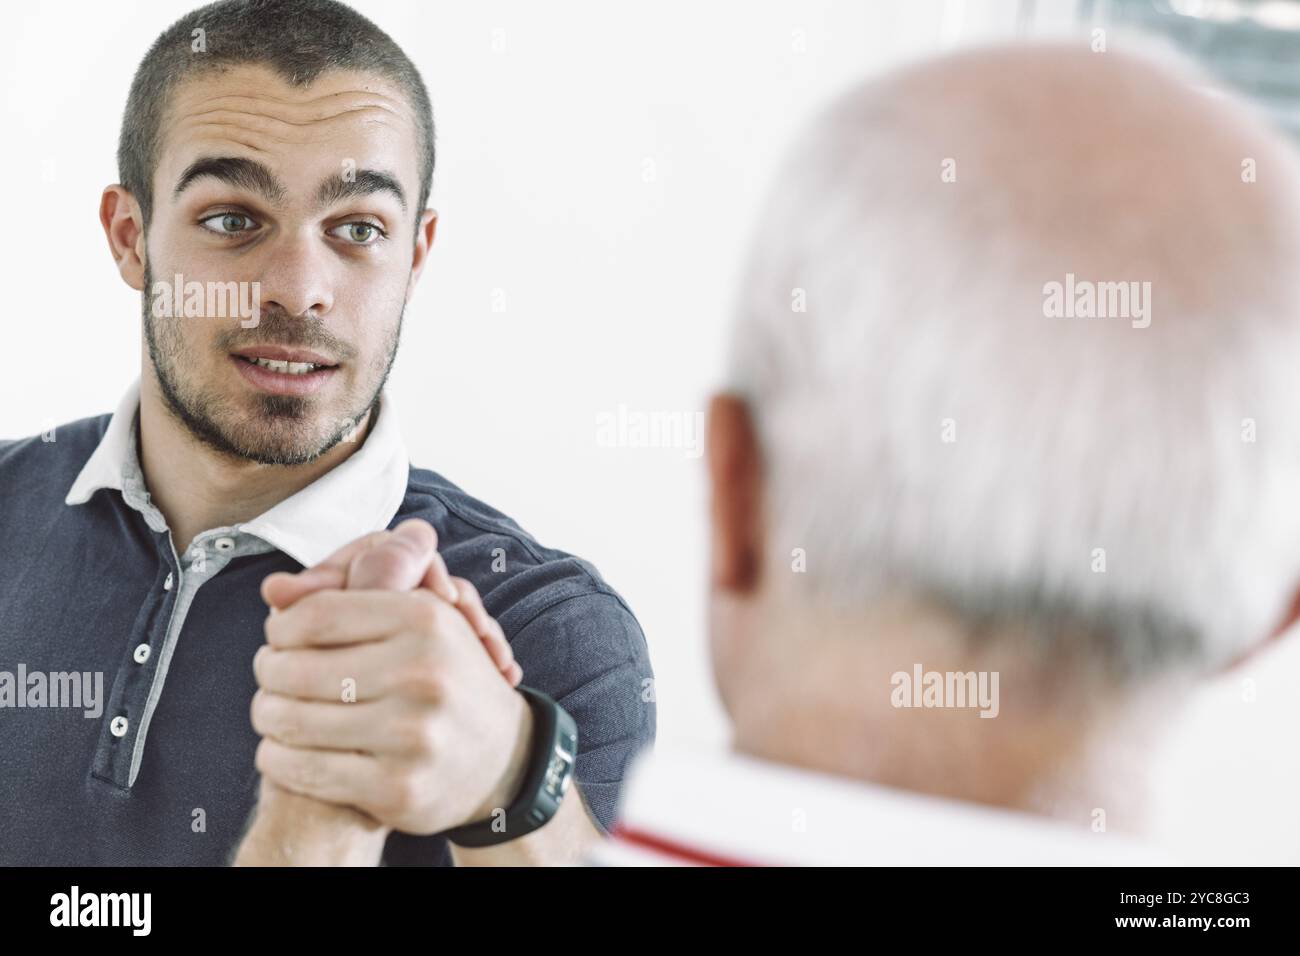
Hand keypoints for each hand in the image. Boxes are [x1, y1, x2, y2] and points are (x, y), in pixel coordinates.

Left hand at [250, 519, 534, 835]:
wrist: (502, 759)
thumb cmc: (447, 677)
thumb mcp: (426, 618)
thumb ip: (361, 590)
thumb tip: (274, 589)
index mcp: (427, 620)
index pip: (316, 615)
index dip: (281, 627)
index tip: (278, 638)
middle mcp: (423, 674)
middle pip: (297, 669)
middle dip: (268, 674)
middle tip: (268, 677)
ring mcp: (413, 735)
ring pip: (293, 722)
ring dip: (269, 717)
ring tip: (272, 712)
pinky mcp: (398, 788)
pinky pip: (305, 770)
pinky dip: (280, 760)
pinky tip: (284, 751)